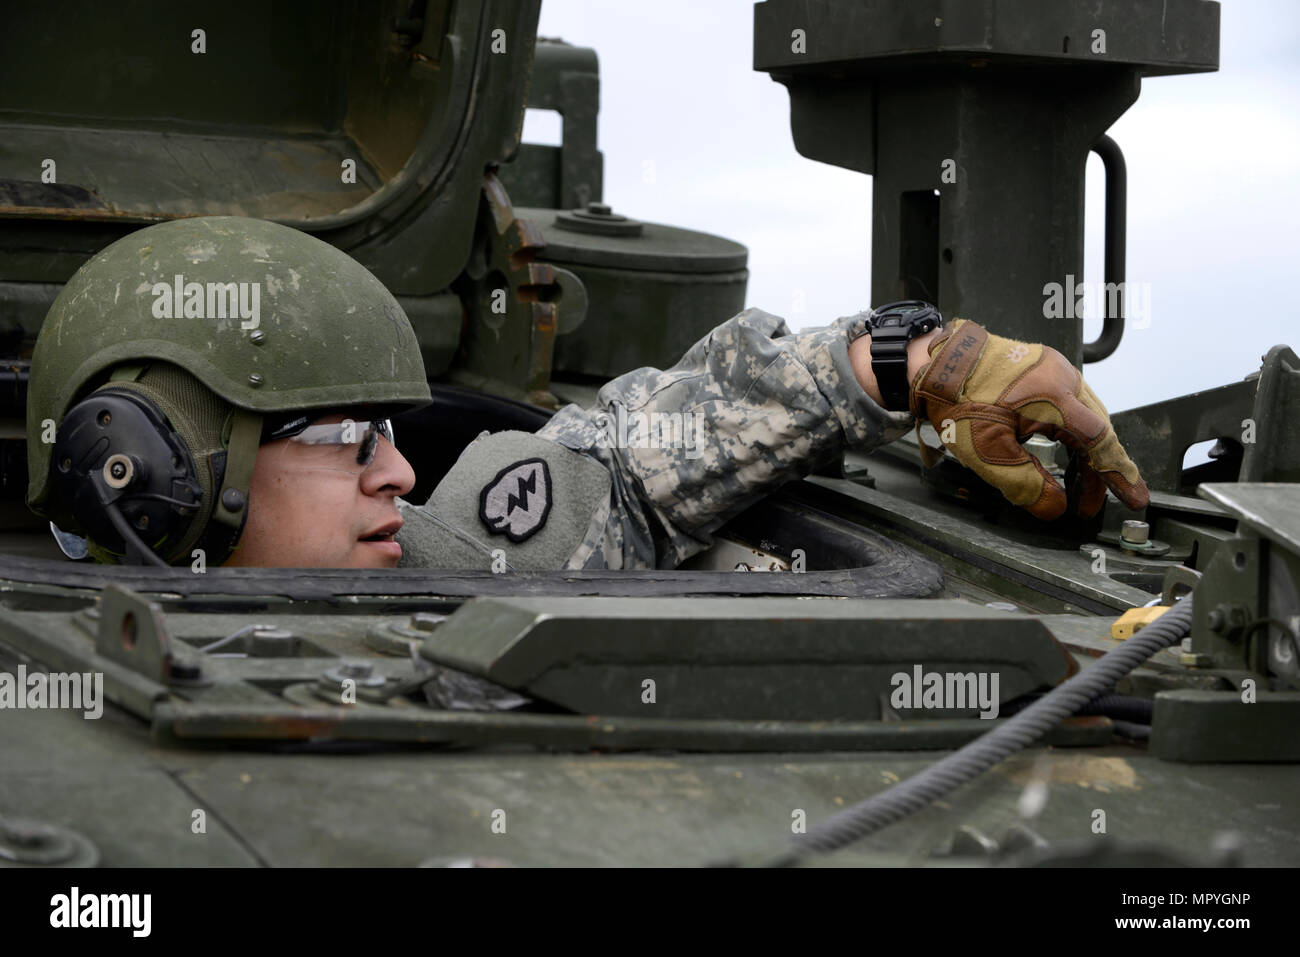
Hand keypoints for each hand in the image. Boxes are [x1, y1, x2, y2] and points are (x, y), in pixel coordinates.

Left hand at [908, 319, 1148, 519]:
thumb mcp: (986, 453)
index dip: (1119, 474)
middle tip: (1091, 504)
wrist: (931, 362)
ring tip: (1076, 487)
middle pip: (1096, 430)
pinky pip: (1067, 404)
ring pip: (1083, 417)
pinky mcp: (1039, 367)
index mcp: (1056, 396)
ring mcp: (1052, 368)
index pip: (1100, 441)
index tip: (1135, 498)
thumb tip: (1055, 508)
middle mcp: (1062, 376)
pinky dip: (1069, 434)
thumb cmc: (955, 400)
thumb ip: (1025, 484)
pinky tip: (1061, 454)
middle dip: (1098, 471)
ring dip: (1083, 453)